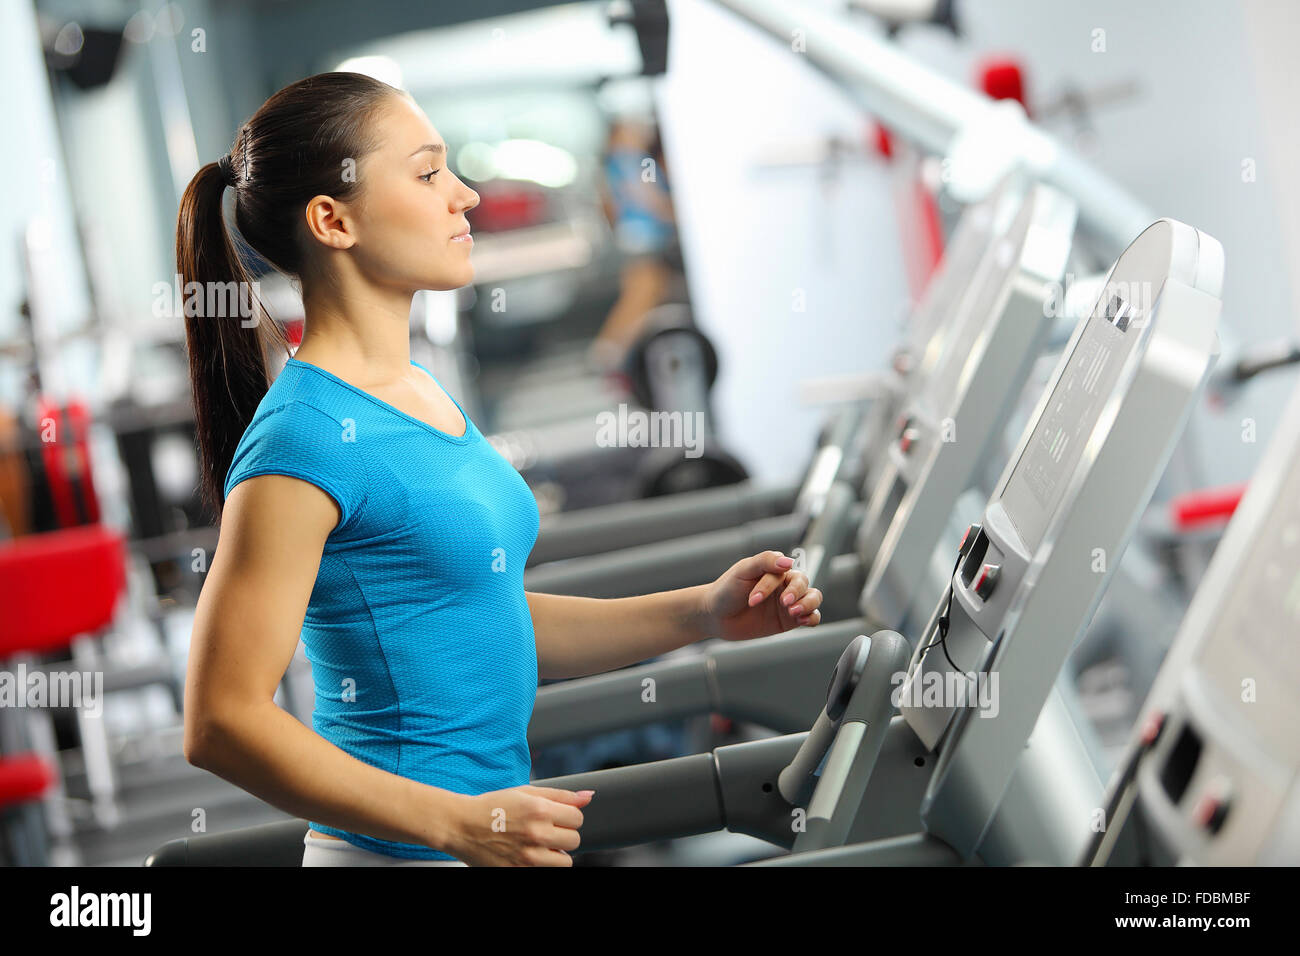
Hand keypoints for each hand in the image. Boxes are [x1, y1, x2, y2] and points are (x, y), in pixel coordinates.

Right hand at [443, 785, 593, 865]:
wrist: (462, 826)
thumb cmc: (493, 807)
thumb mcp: (526, 793)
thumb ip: (560, 795)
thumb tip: (588, 796)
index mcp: (539, 810)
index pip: (577, 818)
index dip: (568, 817)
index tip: (557, 817)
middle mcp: (536, 834)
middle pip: (574, 840)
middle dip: (563, 835)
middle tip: (546, 831)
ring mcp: (528, 857)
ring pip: (565, 862)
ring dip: (556, 854)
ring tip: (539, 846)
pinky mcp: (519, 871)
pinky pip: (548, 873)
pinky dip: (543, 865)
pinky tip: (530, 855)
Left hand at [704, 550, 823, 641]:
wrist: (715, 616)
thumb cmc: (726, 590)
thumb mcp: (742, 571)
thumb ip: (765, 561)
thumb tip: (789, 561)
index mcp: (774, 570)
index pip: (785, 571)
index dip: (771, 585)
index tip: (753, 598)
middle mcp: (783, 585)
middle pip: (804, 583)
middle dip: (797, 593)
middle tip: (783, 603)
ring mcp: (787, 603)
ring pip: (813, 598)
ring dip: (809, 604)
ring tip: (794, 612)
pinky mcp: (788, 621)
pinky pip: (810, 617)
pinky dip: (812, 618)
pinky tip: (803, 621)